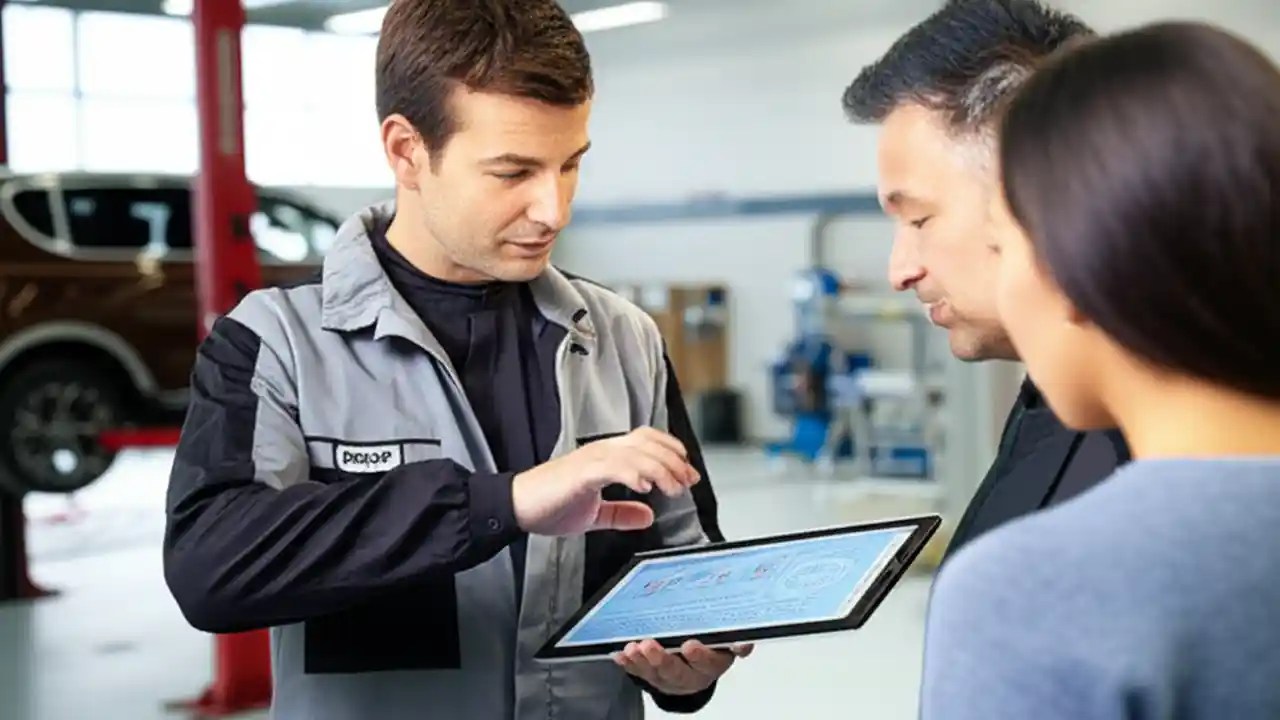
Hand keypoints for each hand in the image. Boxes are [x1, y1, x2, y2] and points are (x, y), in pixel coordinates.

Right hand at [511, 427, 699, 535]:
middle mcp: (601, 451)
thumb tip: (648, 515)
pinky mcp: (582, 472)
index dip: (672, 452)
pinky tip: (645, 487)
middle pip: (648, 443)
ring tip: (673, 488)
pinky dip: (634, 473)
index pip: (647, 439)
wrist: (517, 507)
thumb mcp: (594, 514)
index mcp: (605, 456)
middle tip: (687, 483)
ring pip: (637, 453)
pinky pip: (614, 466)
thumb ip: (621, 513)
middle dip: (674, 462)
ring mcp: (592, 459)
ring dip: (661, 470)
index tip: (688, 474)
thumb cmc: (548, 506)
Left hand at [614, 639, 752, 694]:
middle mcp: (691, 676)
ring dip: (642, 661)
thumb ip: (735, 640)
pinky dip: (629, 664)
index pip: (709, 663)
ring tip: (633, 648)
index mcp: (713, 665)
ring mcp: (669, 679)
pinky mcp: (652, 678)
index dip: (700, 656)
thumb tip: (745, 641)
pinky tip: (621, 655)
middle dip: (662, 660)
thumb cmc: (712, 647)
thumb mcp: (727, 641)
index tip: (690, 645)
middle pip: (677, 672)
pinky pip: (639, 673)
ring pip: (655, 674)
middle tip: (650, 646)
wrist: (697, 666)